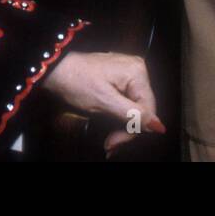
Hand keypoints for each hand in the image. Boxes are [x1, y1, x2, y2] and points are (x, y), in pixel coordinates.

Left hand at [40, 51, 164, 153]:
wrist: (55, 70)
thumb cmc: (76, 83)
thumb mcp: (104, 102)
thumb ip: (132, 114)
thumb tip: (159, 127)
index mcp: (137, 73)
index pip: (148, 111)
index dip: (134, 131)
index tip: (114, 144)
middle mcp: (137, 70)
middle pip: (142, 110)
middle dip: (126, 130)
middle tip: (109, 145)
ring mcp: (128, 74)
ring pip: (134, 109)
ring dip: (121, 127)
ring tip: (108, 141)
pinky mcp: (118, 79)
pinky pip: (126, 102)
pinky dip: (117, 116)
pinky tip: (109, 127)